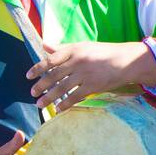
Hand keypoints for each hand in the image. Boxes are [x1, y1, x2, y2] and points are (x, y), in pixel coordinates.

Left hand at [27, 41, 155, 112]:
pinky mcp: (94, 86)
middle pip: (54, 75)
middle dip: (41, 85)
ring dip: (49, 97)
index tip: (28, 76)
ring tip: (40, 104)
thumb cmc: (102, 53)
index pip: (51, 60)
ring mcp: (85, 74)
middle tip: (32, 93)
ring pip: (62, 88)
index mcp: (73, 50)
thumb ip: (62, 48)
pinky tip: (57, 109)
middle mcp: (77, 61)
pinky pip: (75, 97)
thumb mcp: (82, 46)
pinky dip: (65, 104)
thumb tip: (43, 45)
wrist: (127, 60)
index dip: (37, 68)